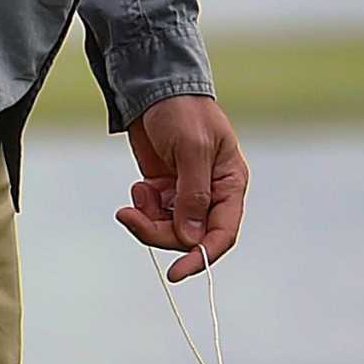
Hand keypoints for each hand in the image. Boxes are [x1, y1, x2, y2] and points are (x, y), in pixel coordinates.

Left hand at [115, 94, 248, 283]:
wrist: (154, 89)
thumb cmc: (183, 111)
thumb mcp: (192, 148)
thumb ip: (193, 194)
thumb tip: (191, 237)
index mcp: (230, 183)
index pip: (222, 233)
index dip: (201, 256)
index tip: (176, 273)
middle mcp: (211, 193)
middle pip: (189, 236)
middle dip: (160, 231)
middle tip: (134, 216)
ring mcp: (186, 193)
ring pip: (168, 229)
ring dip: (148, 218)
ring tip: (138, 193)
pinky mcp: (164, 190)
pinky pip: (153, 215)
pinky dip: (142, 206)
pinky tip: (139, 185)